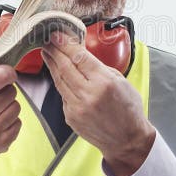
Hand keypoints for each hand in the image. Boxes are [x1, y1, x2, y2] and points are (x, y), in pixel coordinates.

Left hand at [42, 31, 155, 175]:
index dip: (65, 44)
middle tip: (47, 40)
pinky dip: (61, 83)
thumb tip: (80, 56)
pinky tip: (58, 75)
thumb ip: (100, 68)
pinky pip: (63, 95)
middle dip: (55, 51)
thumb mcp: (121, 82)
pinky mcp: (71, 117)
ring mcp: (77, 107)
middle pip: (65, 67)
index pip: (79, 57)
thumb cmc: (128, 110)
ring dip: (52, 65)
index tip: (56, 35)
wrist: (127, 141)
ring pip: (59, 80)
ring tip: (47, 53)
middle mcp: (88, 95)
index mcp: (104, 83)